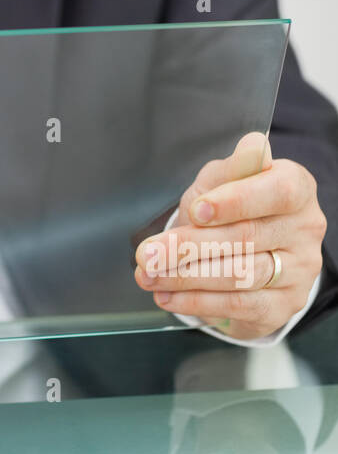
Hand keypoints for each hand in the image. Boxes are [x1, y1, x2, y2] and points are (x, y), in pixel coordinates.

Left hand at [134, 132, 326, 339]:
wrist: (244, 250)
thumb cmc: (230, 206)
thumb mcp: (223, 180)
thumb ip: (230, 169)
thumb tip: (251, 148)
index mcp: (296, 188)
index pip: (277, 192)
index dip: (236, 201)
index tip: (197, 211)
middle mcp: (306, 228)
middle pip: (246, 238)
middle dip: (188, 246)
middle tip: (148, 253)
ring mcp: (300, 270)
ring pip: (240, 275)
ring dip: (185, 277)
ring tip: (149, 275)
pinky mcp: (284, 305)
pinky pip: (239, 306)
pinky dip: (197, 302)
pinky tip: (167, 296)